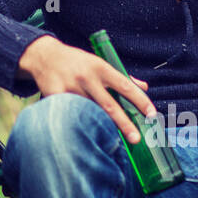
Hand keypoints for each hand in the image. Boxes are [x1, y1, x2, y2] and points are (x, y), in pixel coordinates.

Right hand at [17, 35, 154, 144]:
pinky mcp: (55, 95)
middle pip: (109, 104)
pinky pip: (71, 115)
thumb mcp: (99, 63)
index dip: (140, 100)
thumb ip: (122, 77)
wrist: (45, 56)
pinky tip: (85, 135)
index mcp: (101, 67)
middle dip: (124, 123)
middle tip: (136, 138)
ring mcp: (71, 86)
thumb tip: (144, 88)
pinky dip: (79, 125)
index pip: (125, 85)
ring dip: (101, 127)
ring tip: (112, 141)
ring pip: (90, 113)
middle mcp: (87, 77)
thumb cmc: (77, 62)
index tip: (152, 114)